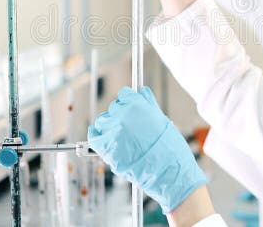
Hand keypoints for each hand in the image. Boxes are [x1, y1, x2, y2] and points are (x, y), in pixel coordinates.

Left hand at [88, 86, 206, 213]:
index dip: (129, 101)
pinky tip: (100, 135)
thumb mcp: (161, 120)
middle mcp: (121, 116)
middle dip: (121, 113)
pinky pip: (93, 135)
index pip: (125, 94)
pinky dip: (95, 134)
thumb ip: (149, 104)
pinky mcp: (105, 147)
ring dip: (109, 124)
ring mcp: (111, 131)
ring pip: (102, 120)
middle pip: (114, 107)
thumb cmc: (168, 148)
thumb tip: (141, 91)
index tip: (130, 106)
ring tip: (119, 134)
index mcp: (136, 106)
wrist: (166, 172)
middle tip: (129, 125)